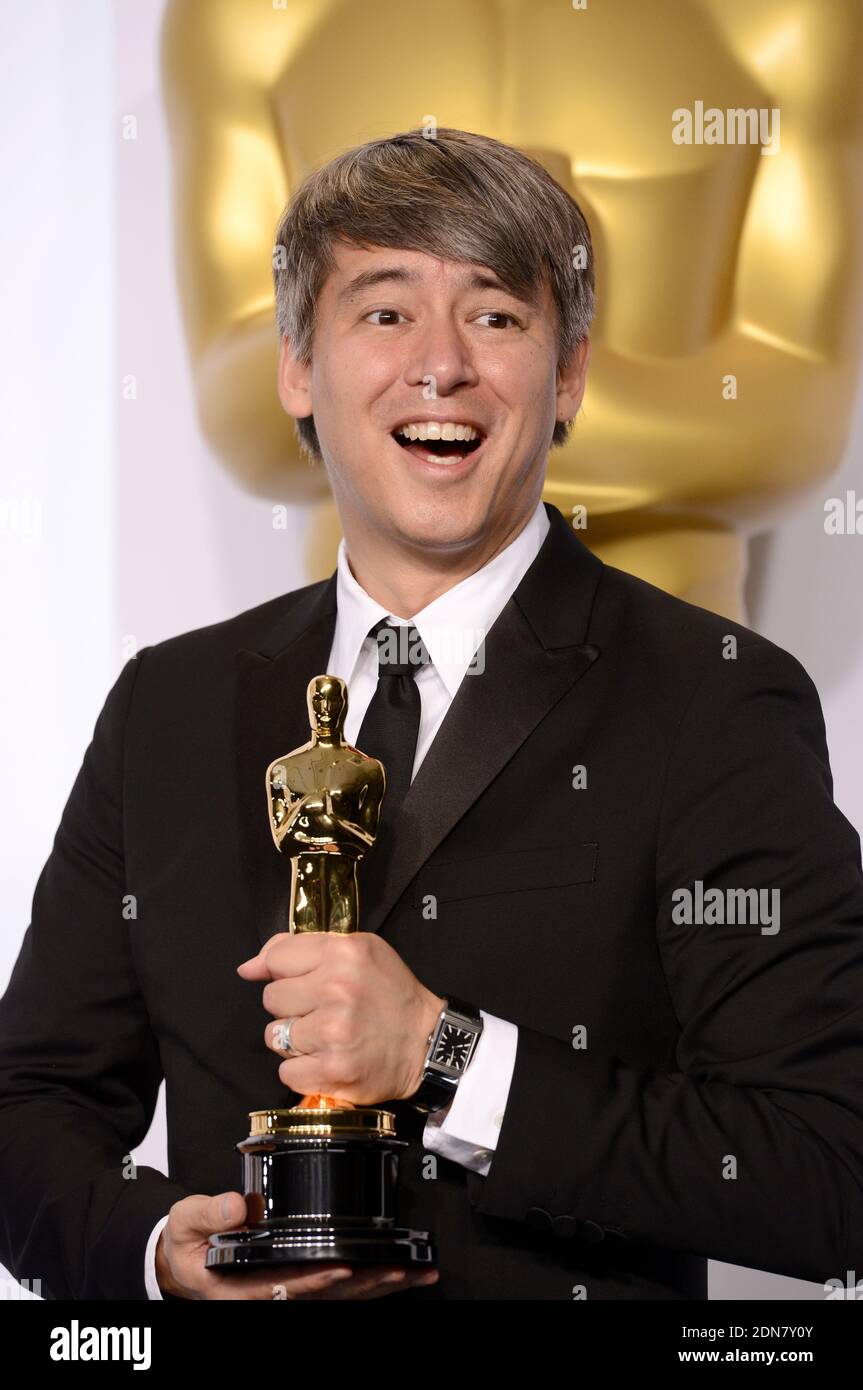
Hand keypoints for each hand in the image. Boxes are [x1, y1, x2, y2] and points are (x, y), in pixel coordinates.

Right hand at [155, 1192, 438, 1299]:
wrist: (186, 1262)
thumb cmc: (188, 1245)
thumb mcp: (185, 1223)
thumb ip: (208, 1214)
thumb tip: (237, 1206)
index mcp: (243, 1287)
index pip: (285, 1287)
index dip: (315, 1280)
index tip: (341, 1266)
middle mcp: (272, 1295)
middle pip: (325, 1297)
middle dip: (362, 1283)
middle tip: (396, 1269)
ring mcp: (291, 1292)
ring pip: (341, 1297)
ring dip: (376, 1286)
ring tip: (412, 1273)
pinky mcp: (303, 1284)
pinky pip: (342, 1289)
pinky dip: (373, 1282)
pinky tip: (402, 1273)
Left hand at [237, 932, 443, 1104]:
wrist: (427, 1043)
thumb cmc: (390, 994)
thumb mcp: (359, 951)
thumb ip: (302, 948)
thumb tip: (249, 967)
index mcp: (343, 954)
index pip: (276, 959)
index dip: (282, 972)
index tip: (299, 982)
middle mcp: (336, 990)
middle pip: (271, 999)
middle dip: (291, 1007)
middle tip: (322, 1011)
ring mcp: (333, 1033)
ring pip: (274, 1037)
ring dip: (295, 1041)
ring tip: (326, 1036)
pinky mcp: (332, 1071)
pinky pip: (286, 1072)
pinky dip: (302, 1070)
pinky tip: (327, 1059)